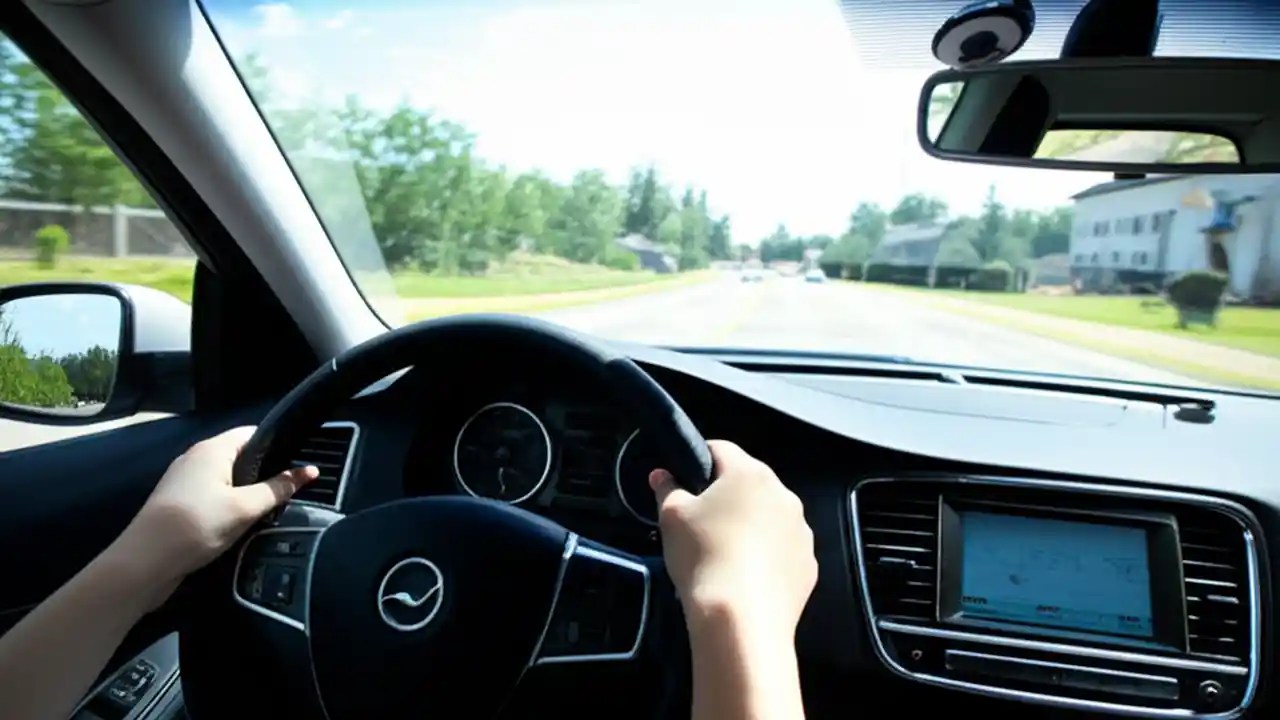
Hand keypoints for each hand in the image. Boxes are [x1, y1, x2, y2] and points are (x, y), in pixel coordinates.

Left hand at [114, 426, 316, 602]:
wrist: (144, 563)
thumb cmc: (198, 525)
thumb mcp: (246, 508)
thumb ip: (279, 488)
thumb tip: (312, 471)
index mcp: (212, 449)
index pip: (252, 433)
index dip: (279, 445)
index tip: (300, 463)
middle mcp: (195, 458)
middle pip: (240, 456)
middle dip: (265, 471)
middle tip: (291, 491)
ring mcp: (183, 481)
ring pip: (226, 478)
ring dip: (247, 492)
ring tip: (270, 509)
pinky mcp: (178, 503)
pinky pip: (212, 495)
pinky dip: (230, 504)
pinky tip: (241, 523)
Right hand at [650, 440, 816, 639]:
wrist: (741, 620)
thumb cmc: (703, 557)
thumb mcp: (671, 518)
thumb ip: (667, 489)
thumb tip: (663, 475)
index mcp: (750, 474)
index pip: (720, 449)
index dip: (698, 460)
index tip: (685, 481)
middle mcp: (783, 496)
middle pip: (748, 484)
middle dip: (726, 497)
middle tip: (700, 524)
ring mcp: (801, 531)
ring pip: (769, 518)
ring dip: (750, 527)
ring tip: (724, 555)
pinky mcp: (809, 565)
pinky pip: (783, 551)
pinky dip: (767, 557)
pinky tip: (746, 577)